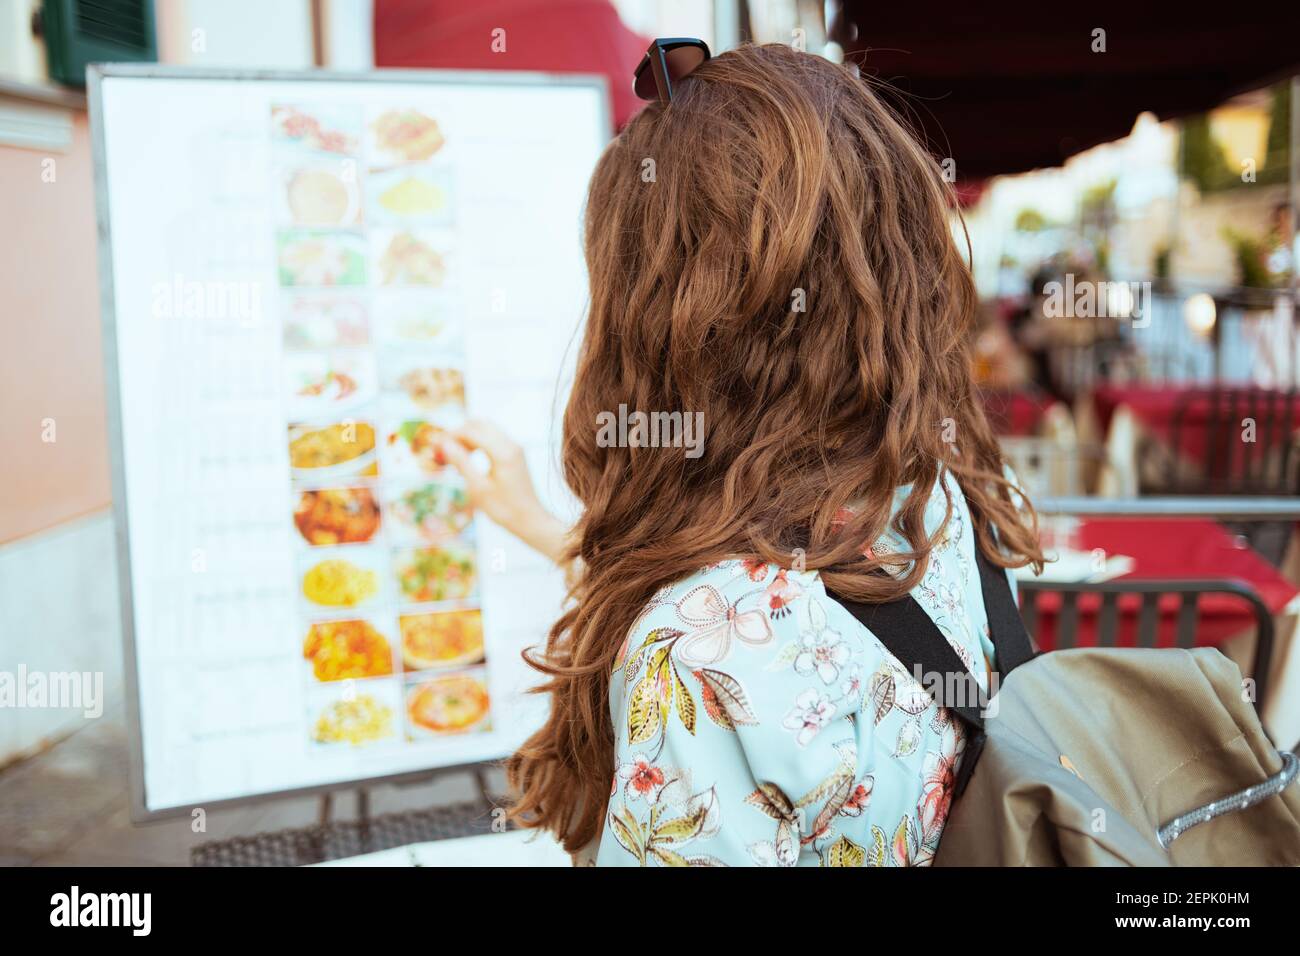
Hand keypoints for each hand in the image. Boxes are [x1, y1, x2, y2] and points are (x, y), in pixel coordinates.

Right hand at [437, 419, 569, 564]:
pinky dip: (479, 441)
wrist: (530, 520)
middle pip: (480, 424)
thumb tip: (444, 444)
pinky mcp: (516, 453)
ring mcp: (515, 448)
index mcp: (503, 452)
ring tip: (455, 454)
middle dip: (459, 432)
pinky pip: (494, 438)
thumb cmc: (504, 509)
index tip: (436, 445)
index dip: (451, 435)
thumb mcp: (478, 488)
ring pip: (487, 429)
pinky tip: (469, 456)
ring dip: (469, 436)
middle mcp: (511, 445)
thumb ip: (461, 463)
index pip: (472, 431)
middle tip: (444, 448)